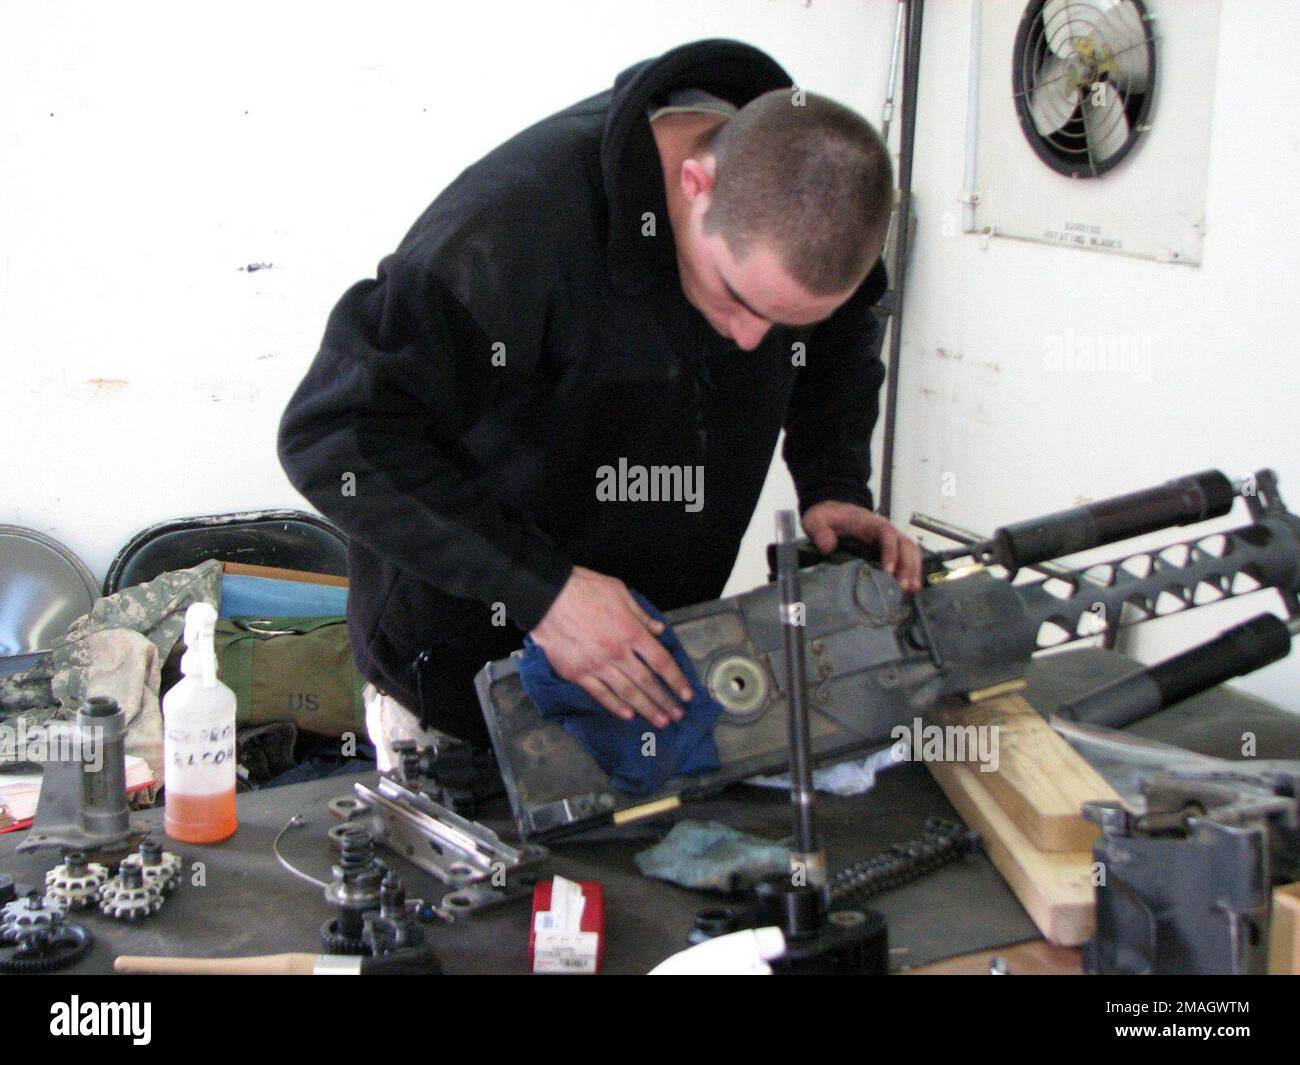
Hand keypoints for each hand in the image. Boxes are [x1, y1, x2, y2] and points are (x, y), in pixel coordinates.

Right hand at [530, 566, 693, 728]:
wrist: (546, 597)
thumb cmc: (584, 588)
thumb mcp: (619, 591)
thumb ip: (641, 614)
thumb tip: (659, 630)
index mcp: (631, 631)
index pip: (661, 661)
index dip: (676, 680)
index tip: (687, 694)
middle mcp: (617, 653)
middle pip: (647, 682)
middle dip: (665, 701)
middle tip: (678, 716)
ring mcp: (597, 666)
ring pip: (626, 693)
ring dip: (646, 709)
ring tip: (660, 722)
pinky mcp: (577, 673)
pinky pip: (600, 694)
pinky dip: (615, 706)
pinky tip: (628, 715)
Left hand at [802, 500, 923, 592]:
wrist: (833, 512)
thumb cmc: (827, 516)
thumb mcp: (817, 519)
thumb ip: (820, 530)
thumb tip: (828, 547)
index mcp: (869, 523)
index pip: (887, 534)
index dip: (890, 551)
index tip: (888, 571)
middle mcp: (885, 531)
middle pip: (905, 544)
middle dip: (907, 565)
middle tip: (904, 586)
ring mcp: (889, 540)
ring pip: (910, 551)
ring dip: (913, 570)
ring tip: (912, 590)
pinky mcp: (888, 550)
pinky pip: (905, 558)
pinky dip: (910, 571)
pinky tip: (910, 589)